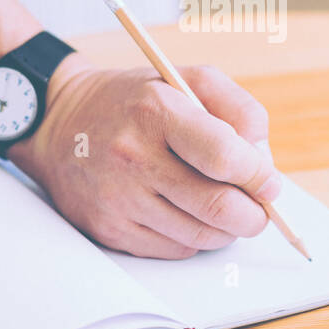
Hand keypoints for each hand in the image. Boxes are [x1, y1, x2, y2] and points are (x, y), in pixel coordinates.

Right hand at [7, 58, 282, 258]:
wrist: (59, 124)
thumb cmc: (135, 101)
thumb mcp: (184, 78)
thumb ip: (237, 107)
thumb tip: (264, 160)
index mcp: (156, 111)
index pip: (224, 156)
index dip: (259, 175)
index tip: (269, 182)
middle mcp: (133, 156)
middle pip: (218, 207)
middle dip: (254, 215)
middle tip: (260, 209)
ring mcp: (119, 198)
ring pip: (201, 236)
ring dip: (227, 230)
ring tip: (226, 209)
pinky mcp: (109, 229)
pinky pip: (174, 249)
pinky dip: (194, 238)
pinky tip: (188, 214)